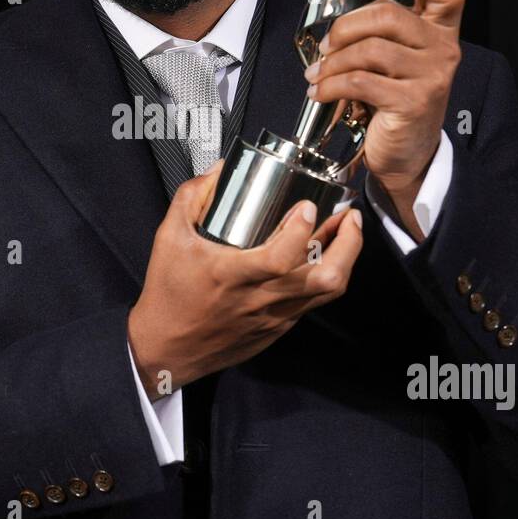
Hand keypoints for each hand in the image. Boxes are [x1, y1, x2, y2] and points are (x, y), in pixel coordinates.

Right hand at [127, 160, 364, 392]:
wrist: (167, 348)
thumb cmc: (169, 295)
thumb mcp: (169, 238)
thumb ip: (191, 197)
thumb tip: (219, 170)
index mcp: (231, 275)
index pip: (281, 257)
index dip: (302, 230)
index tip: (308, 206)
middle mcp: (259, 299)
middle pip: (324, 279)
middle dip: (349, 244)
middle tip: (350, 217)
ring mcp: (273, 317)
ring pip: (327, 292)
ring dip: (346, 258)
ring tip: (346, 232)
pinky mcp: (278, 329)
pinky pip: (312, 302)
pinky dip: (325, 276)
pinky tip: (322, 256)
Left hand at [304, 0, 463, 201]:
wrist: (408, 153)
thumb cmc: (395, 100)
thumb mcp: (396, 60)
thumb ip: (382, 33)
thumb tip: (338, 15)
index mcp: (441, 32)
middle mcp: (443, 50)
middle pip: (389, 16)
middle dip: (346, 27)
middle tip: (326, 45)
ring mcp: (431, 77)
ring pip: (369, 50)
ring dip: (333, 62)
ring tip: (317, 74)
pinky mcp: (413, 103)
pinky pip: (360, 81)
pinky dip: (330, 86)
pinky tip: (319, 93)